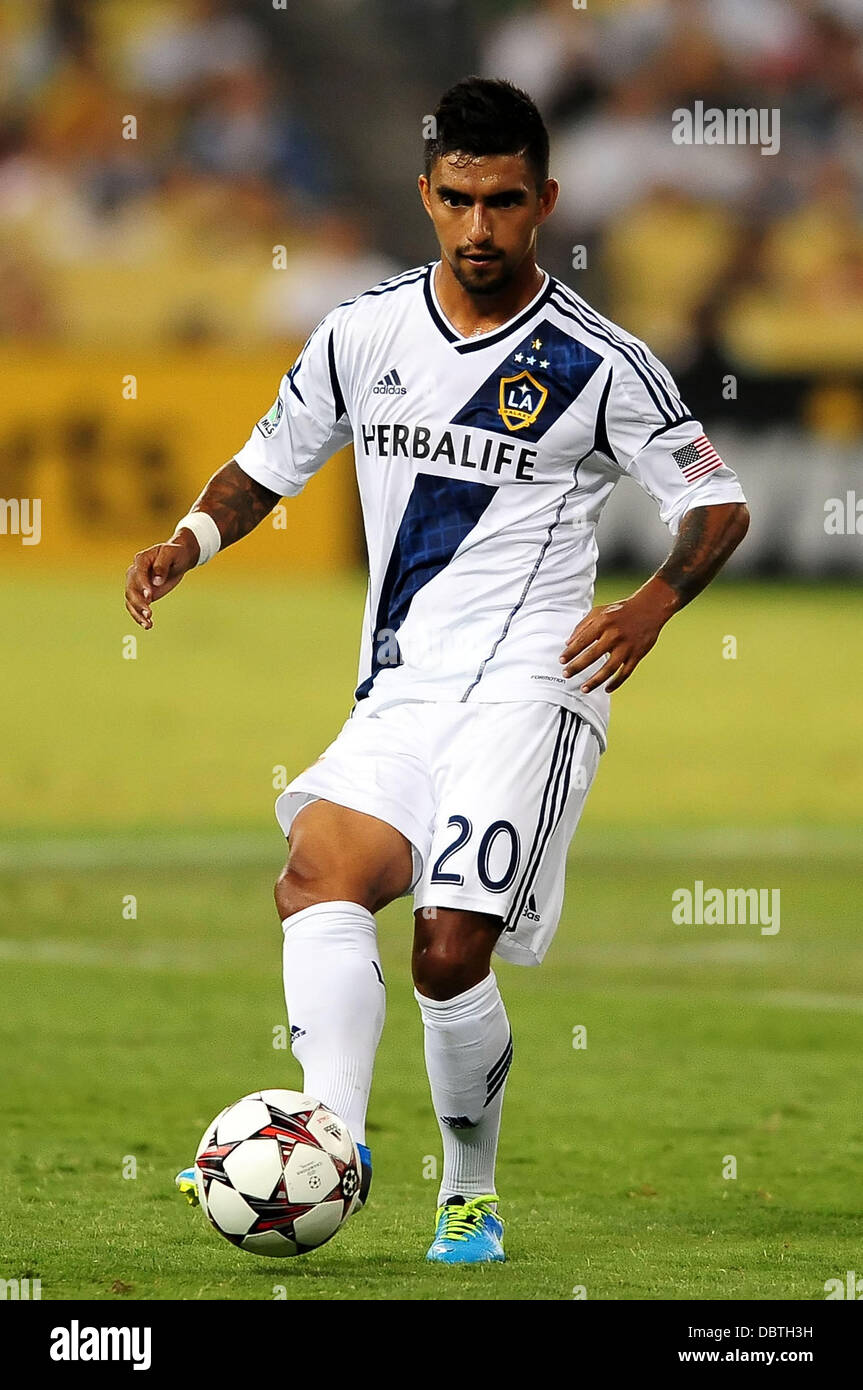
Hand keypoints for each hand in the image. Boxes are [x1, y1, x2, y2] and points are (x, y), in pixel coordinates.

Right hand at [124, 530, 198, 628]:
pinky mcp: (142, 594)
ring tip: (148, 624)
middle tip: (149, 613)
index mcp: (141, 560)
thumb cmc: (175, 553)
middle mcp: (135, 572)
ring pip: (131, 600)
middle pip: (131, 589)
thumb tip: (156, 582)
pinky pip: (136, 606)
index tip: (149, 596)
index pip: (138, 573)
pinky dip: (140, 616)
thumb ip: (163, 565)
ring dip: (137, 613)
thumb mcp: (172, 554)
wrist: (179, 558)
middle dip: (139, 603)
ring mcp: (137, 584)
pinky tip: (148, 625)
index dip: (142, 585)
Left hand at [559, 579, 677, 693]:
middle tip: (566, 674)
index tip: (561, 661)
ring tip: (584, 688)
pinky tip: (607, 688)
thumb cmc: (621, 610)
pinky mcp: (637, 654)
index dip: (570, 652)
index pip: (582, 640)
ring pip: (609, 668)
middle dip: (577, 667)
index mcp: (603, 623)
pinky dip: (616, 683)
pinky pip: (626, 672)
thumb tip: (568, 643)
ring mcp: (627, 646)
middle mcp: (615, 635)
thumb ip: (582, 626)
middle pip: (593, 655)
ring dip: (595, 681)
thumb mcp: (599, 611)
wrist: (649, 608)